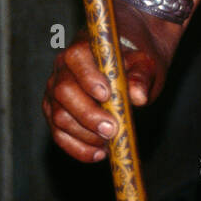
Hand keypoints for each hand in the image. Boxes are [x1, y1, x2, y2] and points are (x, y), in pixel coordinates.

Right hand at [42, 13, 171, 162]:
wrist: (128, 66)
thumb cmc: (135, 62)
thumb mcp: (145, 63)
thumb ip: (142, 76)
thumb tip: (139, 96)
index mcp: (83, 47)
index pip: (77, 58)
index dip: (88, 78)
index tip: (106, 95)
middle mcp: (62, 69)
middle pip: (63, 92)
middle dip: (87, 114)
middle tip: (112, 130)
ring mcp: (54, 92)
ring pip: (58, 117)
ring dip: (84, 135)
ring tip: (109, 143)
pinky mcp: (55, 114)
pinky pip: (59, 134)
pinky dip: (77, 148)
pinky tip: (99, 153)